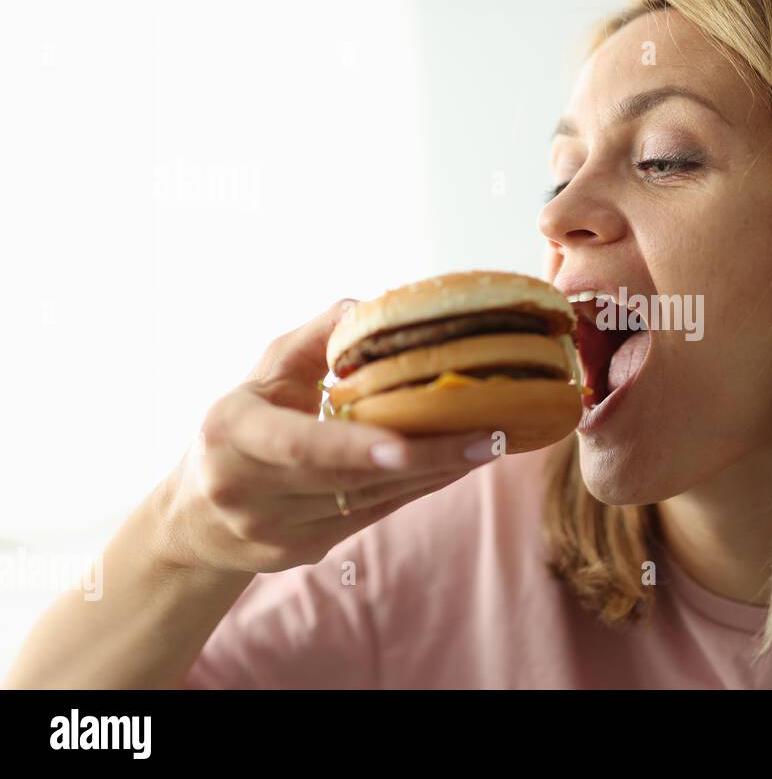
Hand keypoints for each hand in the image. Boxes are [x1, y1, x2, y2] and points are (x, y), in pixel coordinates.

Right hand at [151, 298, 496, 573]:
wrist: (196, 516)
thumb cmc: (242, 424)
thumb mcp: (264, 374)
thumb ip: (313, 340)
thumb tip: (364, 310)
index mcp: (231, 434)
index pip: (296, 445)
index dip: (350, 447)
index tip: (402, 446)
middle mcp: (246, 489)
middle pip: (348, 477)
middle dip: (423, 457)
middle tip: (485, 434)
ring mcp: (273, 529)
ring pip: (369, 500)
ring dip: (433, 472)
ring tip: (485, 443)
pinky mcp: (301, 552)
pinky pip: (373, 515)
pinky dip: (418, 488)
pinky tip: (457, 463)